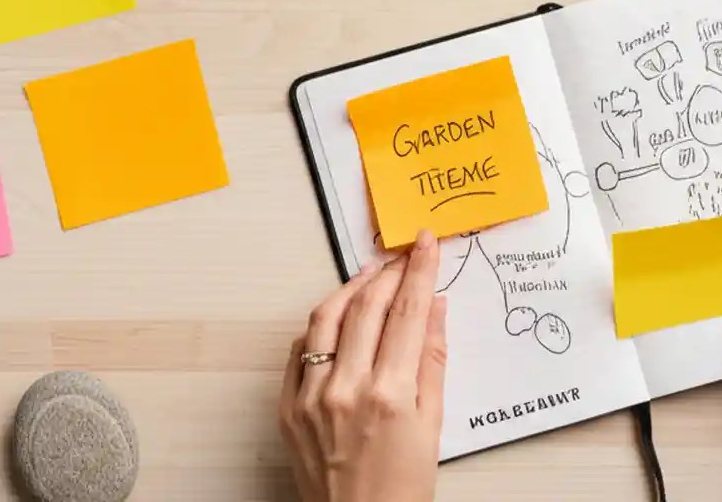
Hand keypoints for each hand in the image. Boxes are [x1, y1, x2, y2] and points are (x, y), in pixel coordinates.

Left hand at [279, 230, 447, 501]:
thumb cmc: (403, 486)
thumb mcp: (433, 423)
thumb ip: (432, 360)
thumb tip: (435, 308)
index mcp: (390, 394)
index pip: (408, 312)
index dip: (419, 271)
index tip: (427, 244)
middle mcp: (345, 389)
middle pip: (367, 307)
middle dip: (389, 272)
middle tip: (405, 254)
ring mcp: (310, 397)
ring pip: (325, 318)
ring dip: (351, 288)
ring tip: (372, 274)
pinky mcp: (286, 408)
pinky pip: (300, 349)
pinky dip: (320, 324)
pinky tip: (337, 315)